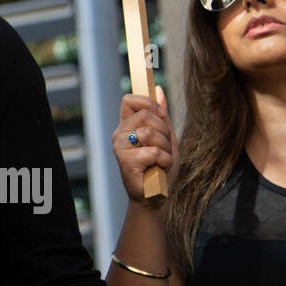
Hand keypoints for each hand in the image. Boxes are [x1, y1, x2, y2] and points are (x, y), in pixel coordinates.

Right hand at [111, 85, 178, 205]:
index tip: (161, 117)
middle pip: (146, 114)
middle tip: (164, 148)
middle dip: (164, 131)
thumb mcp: (166, 138)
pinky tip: (158, 169)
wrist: (155, 197)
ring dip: (165, 148)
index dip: (148, 103)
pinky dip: (164, 161)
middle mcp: (119, 134)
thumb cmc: (160, 168)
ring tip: (161, 161)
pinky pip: (153, 151)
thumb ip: (162, 115)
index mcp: (126, 126)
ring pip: (150, 132)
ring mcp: (119, 147)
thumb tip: (158, 88)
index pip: (130, 100)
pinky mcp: (125, 160)